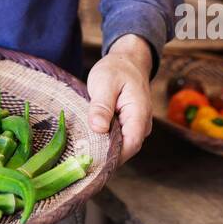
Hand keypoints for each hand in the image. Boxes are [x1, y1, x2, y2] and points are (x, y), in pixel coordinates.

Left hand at [86, 34, 153, 165]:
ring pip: (122, 145)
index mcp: (139, 114)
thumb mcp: (105, 82)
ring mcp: (136, 126)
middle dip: (106, 156)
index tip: (93, 162)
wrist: (128, 61)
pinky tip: (89, 141)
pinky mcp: (128, 126)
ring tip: (82, 152)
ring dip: (104, 149)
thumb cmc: (117, 69)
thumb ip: (102, 106)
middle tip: (80, 160)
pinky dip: (105, 141)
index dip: (113, 157)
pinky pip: (118, 139)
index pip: (130, 144)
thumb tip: (98, 128)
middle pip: (126, 149)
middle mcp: (142, 124)